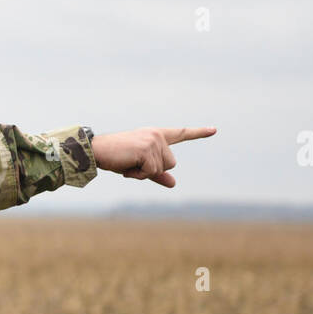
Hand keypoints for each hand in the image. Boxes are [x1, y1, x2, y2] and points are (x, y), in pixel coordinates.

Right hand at [92, 126, 216, 187]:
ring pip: (161, 169)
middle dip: (153, 169)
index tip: (215, 130)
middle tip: (133, 163)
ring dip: (143, 173)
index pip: (181, 133)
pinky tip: (127, 165)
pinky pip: (152, 172)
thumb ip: (158, 173)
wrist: (97, 151)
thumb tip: (174, 183)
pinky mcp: (147, 150)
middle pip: (171, 163)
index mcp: (156, 135)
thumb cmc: (116, 157)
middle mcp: (157, 135)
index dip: (199, 133)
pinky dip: (139, 174)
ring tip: (128, 163)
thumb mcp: (140, 166)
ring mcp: (153, 141)